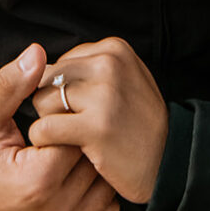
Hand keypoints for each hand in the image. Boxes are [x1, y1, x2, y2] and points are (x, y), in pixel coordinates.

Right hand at [0, 43, 118, 210]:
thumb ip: (11, 84)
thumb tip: (37, 52)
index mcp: (36, 183)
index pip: (77, 137)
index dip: (67, 122)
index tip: (52, 119)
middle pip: (93, 162)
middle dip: (81, 143)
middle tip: (63, 134)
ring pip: (104, 187)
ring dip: (91, 168)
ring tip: (66, 155)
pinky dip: (95, 193)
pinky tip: (71, 179)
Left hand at [29, 37, 168, 203]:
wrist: (170, 162)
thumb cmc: (137, 122)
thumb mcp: (123, 79)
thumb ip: (88, 67)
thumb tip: (39, 62)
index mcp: (113, 49)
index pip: (59, 63)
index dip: (62, 90)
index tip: (84, 109)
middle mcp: (109, 64)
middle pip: (46, 79)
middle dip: (51, 104)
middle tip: (74, 125)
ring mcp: (104, 95)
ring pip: (42, 101)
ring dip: (49, 123)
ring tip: (74, 137)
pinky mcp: (96, 127)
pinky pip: (43, 129)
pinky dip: (45, 142)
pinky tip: (65, 149)